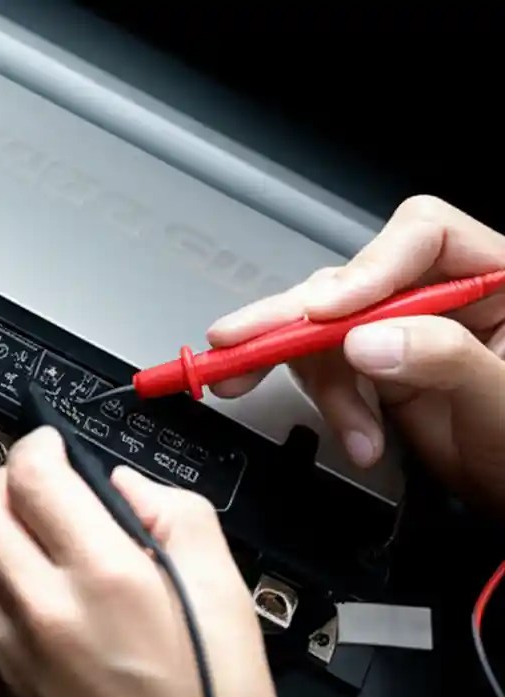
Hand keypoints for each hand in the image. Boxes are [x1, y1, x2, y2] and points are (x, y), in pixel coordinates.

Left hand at [0, 428, 277, 696]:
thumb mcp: (227, 597)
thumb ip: (179, 518)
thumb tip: (128, 485)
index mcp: (107, 577)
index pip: (33, 475)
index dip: (38, 446)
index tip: (49, 448)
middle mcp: (47, 612)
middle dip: (3, 486)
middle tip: (33, 492)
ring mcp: (12, 656)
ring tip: (24, 556)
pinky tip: (19, 616)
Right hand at [207, 195, 504, 512]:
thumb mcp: (502, 400)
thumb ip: (444, 358)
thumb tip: (369, 338)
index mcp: (494, 278)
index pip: (423, 236)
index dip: (371, 267)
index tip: (333, 312)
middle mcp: (445, 295)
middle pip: (356, 281)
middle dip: (297, 320)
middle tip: (239, 339)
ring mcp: (407, 331)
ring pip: (329, 330)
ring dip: (325, 384)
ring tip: (350, 430)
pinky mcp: (381, 367)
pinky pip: (330, 371)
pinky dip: (331, 407)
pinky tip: (359, 439)